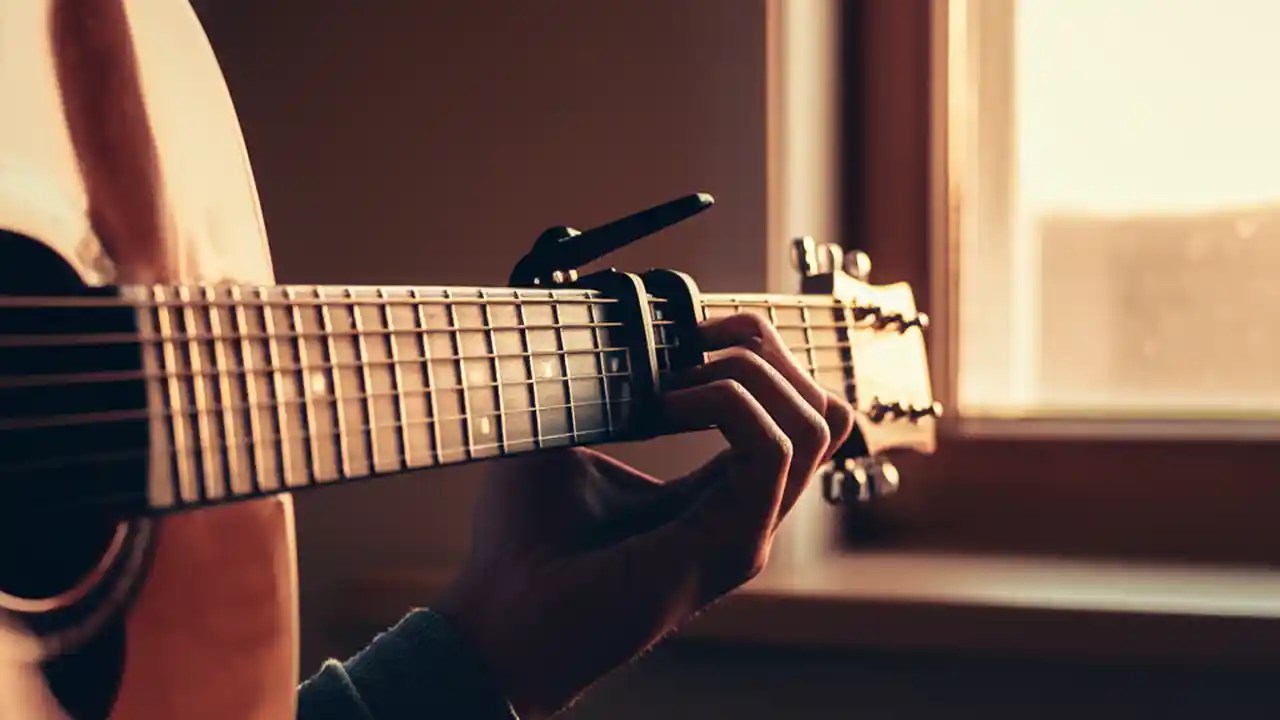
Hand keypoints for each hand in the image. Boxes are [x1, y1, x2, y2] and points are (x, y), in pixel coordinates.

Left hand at [434, 313, 853, 717]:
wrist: (501, 622)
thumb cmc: (522, 542)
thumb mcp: (566, 440)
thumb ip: (601, 388)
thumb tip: (601, 317)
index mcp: (715, 493)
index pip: (788, 412)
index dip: (753, 351)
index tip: (685, 326)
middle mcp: (745, 512)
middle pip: (823, 409)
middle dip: (766, 345)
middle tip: (693, 334)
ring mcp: (747, 531)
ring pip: (817, 423)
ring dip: (751, 370)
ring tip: (675, 376)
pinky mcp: (735, 544)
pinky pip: (774, 447)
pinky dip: (726, 400)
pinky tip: (664, 403)